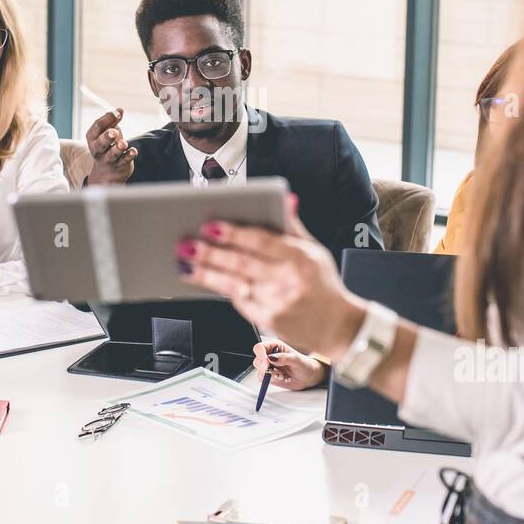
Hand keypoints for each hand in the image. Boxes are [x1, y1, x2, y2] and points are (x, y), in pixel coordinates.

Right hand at [85, 109, 135, 183]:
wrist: (107, 173)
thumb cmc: (107, 147)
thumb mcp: (107, 133)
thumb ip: (113, 121)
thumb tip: (120, 110)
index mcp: (93, 138)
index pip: (97, 127)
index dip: (108, 118)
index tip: (118, 113)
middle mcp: (98, 150)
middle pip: (101, 143)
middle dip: (107, 137)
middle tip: (114, 132)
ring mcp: (108, 159)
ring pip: (112, 154)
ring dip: (118, 148)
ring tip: (123, 143)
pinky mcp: (120, 165)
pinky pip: (124, 160)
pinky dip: (129, 155)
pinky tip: (133, 151)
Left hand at [178, 197, 365, 361]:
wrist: (338, 326)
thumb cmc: (323, 285)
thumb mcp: (315, 250)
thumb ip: (293, 225)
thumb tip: (285, 198)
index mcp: (300, 258)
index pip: (262, 242)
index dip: (235, 234)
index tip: (211, 226)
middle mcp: (288, 280)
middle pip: (242, 264)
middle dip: (210, 253)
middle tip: (186, 243)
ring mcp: (277, 303)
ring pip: (233, 284)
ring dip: (205, 273)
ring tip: (184, 261)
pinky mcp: (268, 320)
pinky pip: (238, 301)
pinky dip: (218, 289)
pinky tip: (202, 278)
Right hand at [254, 340, 325, 390]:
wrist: (308, 377)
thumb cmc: (305, 365)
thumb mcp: (296, 360)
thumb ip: (284, 358)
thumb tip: (271, 358)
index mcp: (275, 346)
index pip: (260, 347)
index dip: (260, 355)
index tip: (265, 364)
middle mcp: (270, 355)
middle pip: (257, 360)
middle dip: (264, 368)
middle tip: (274, 372)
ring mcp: (269, 366)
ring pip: (259, 371)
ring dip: (270, 375)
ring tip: (283, 375)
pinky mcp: (270, 376)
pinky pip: (264, 379)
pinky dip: (272, 380)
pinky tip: (282, 378)